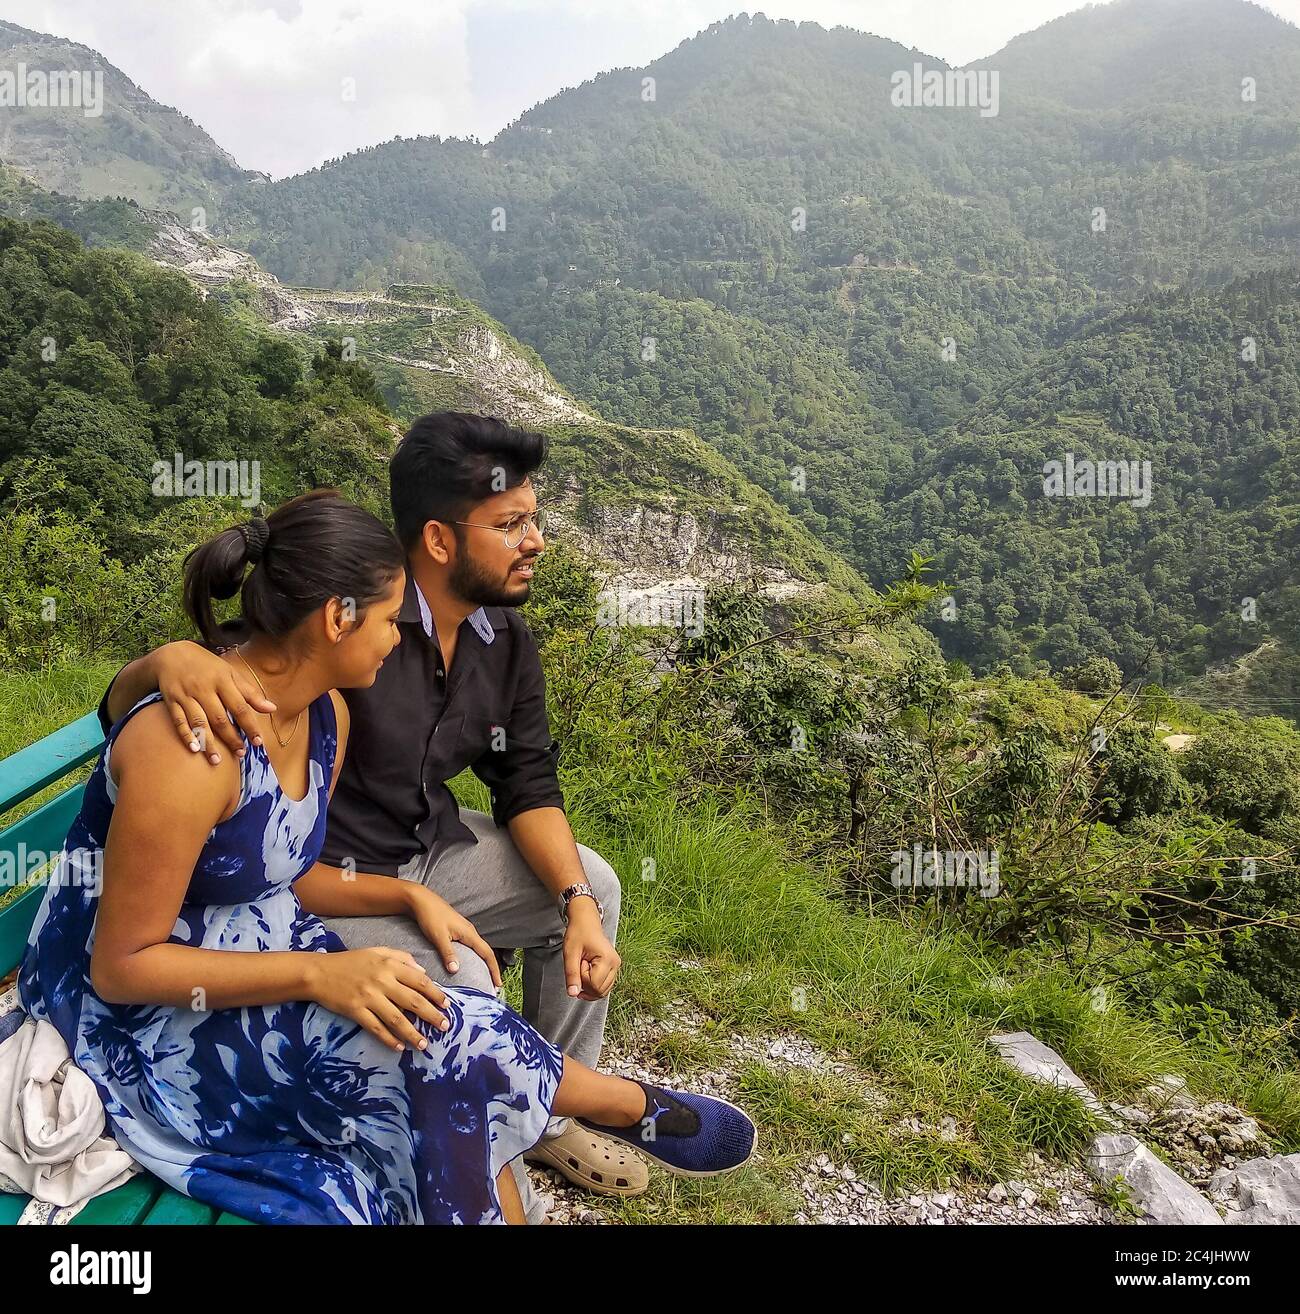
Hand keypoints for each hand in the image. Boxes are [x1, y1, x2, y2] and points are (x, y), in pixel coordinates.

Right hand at [153, 640, 275, 763]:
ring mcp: (186, 695)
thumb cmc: (207, 667)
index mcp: (222, 680)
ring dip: (209, 742)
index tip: (258, 742)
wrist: (172, 655)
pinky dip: (186, 735)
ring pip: (199, 722)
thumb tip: (272, 709)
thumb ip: (250, 693)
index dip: (250, 725)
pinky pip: (178, 720)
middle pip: (219, 718)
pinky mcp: (171, 700)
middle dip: (231, 738)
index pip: (240, 707)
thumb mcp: (230, 674)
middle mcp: (204, 688)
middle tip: (241, 754)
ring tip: (217, 760)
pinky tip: (195, 749)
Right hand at [307, 947, 449, 1051]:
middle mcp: (382, 981)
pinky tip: (399, 1047)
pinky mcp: (355, 1011)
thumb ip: (402, 958)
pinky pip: (376, 1028)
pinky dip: (388, 1039)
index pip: (420, 981)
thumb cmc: (351, 961)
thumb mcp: (378, 951)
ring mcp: (368, 997)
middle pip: (413, 1001)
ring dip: (413, 1033)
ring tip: (424, 1044)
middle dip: (431, 1015)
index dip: (435, 994)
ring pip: (396, 1019)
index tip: (447, 1005)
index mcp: (390, 965)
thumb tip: (423, 972)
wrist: (320, 972)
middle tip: (445, 1026)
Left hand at [406, 887, 501, 988]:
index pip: (487, 953)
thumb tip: (456, 970)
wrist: (420, 900)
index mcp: (469, 933)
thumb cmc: (430, 916)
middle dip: (491, 969)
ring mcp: (464, 931)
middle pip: (486, 952)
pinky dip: (474, 957)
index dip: (494, 969)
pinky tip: (469, 964)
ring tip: (484, 978)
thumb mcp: (438, 936)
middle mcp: (469, 932)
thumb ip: (448, 953)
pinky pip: (471, 947)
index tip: (498, 984)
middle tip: (494, 986)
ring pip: (478, 949)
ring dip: (483, 963)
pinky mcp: (457, 931)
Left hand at [563, 899, 619, 1000]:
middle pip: (599, 991)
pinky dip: (594, 986)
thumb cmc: (578, 933)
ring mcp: (616, 966)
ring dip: (589, 986)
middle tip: (581, 964)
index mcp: (607, 959)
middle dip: (585, 983)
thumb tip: (573, 993)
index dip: (581, 977)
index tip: (579, 961)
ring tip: (584, 967)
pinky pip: (604, 986)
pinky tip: (587, 974)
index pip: (593, 984)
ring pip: (603, 991)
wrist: (586, 921)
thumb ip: (572, 974)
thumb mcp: (570, 953)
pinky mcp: (613, 968)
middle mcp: (615, 964)